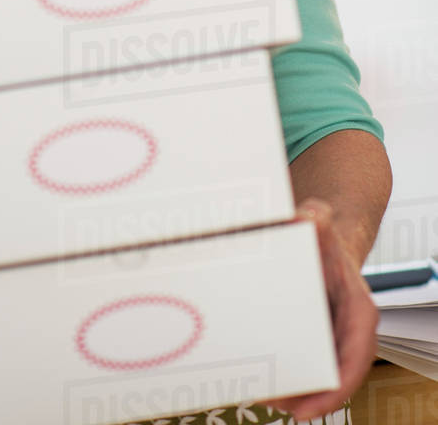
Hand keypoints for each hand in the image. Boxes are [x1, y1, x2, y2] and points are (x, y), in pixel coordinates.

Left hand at [264, 198, 376, 421]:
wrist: (322, 239)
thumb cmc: (324, 237)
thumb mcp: (320, 222)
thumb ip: (315, 218)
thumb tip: (305, 218)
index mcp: (360, 309)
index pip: (355, 356)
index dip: (334, 388)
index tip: (308, 408)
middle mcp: (351, 330)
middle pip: (337, 376)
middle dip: (310, 398)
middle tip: (278, 404)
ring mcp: (335, 337)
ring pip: (322, 376)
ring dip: (298, 393)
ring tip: (265, 397)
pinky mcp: (318, 338)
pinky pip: (309, 365)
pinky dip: (292, 378)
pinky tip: (266, 383)